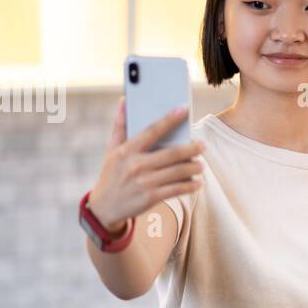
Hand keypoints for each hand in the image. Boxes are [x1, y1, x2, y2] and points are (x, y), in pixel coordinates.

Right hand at [87, 97, 205, 229]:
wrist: (104, 207)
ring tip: (201, 165)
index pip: (151, 131)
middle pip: (171, 154)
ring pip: (177, 172)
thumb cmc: (111, 174)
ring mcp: (144, 182)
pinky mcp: (151, 197)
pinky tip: (197, 183)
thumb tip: (124, 100)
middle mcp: (136, 165)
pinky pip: (176, 190)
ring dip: (193, 168)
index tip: (184, 109)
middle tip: (203, 145)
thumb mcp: (111, 149)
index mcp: (127, 150)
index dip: (169, 119)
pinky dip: (189, 186)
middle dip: (191, 149)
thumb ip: (120, 125)